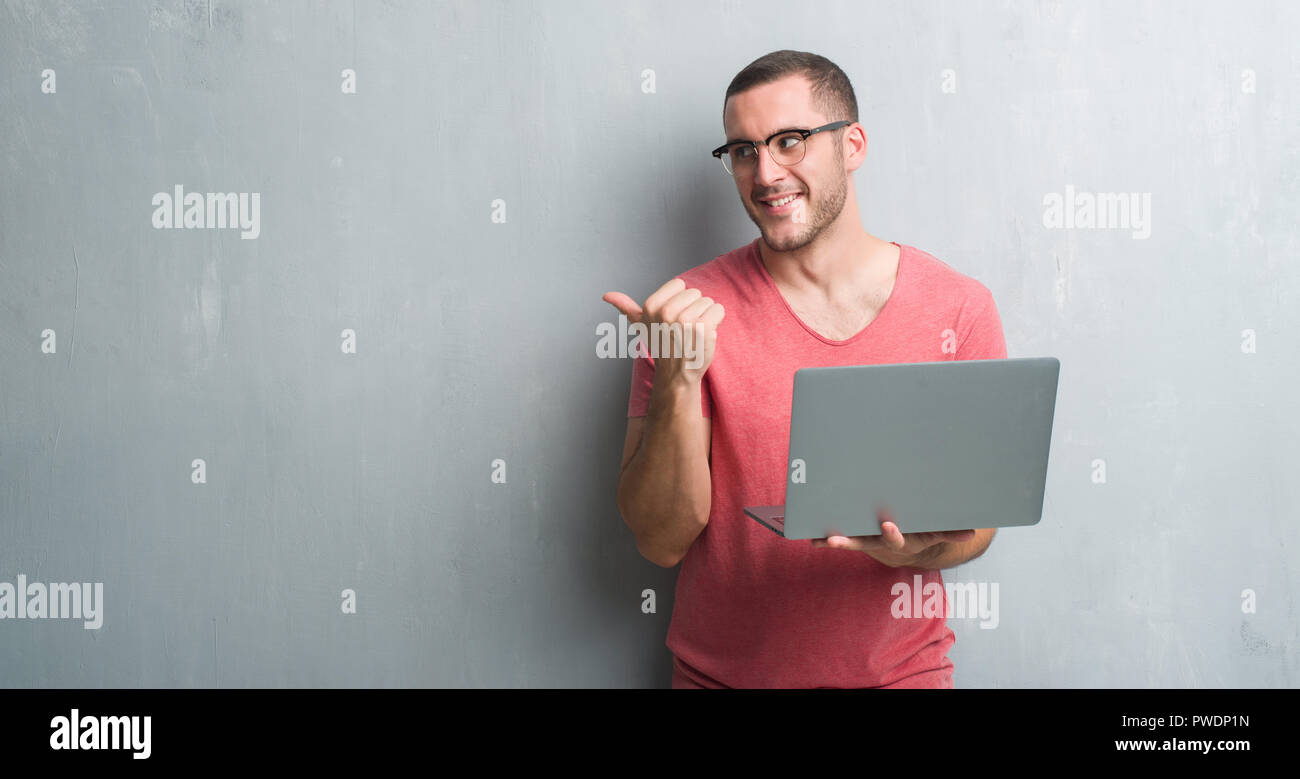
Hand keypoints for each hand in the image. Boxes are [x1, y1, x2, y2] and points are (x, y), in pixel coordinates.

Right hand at [603, 278, 724, 386]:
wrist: (676, 375)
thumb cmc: (661, 346)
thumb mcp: (641, 325)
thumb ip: (626, 307)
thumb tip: (606, 295)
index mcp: (651, 306)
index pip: (679, 284)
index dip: (680, 300)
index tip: (674, 317)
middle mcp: (666, 313)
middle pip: (695, 292)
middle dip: (694, 308)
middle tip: (685, 329)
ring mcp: (685, 321)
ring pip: (708, 301)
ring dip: (706, 316)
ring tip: (694, 333)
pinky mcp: (703, 329)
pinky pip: (718, 310)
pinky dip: (717, 322)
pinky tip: (705, 336)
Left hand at [810, 508, 975, 567]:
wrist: (909, 544)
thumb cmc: (922, 531)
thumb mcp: (936, 532)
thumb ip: (950, 532)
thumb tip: (971, 532)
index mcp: (901, 539)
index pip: (895, 538)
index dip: (891, 534)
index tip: (887, 525)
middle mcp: (882, 542)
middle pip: (864, 542)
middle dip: (849, 541)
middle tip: (834, 540)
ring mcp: (868, 541)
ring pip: (850, 542)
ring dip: (834, 542)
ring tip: (817, 541)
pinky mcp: (859, 539)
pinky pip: (841, 540)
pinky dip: (826, 540)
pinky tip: (812, 539)